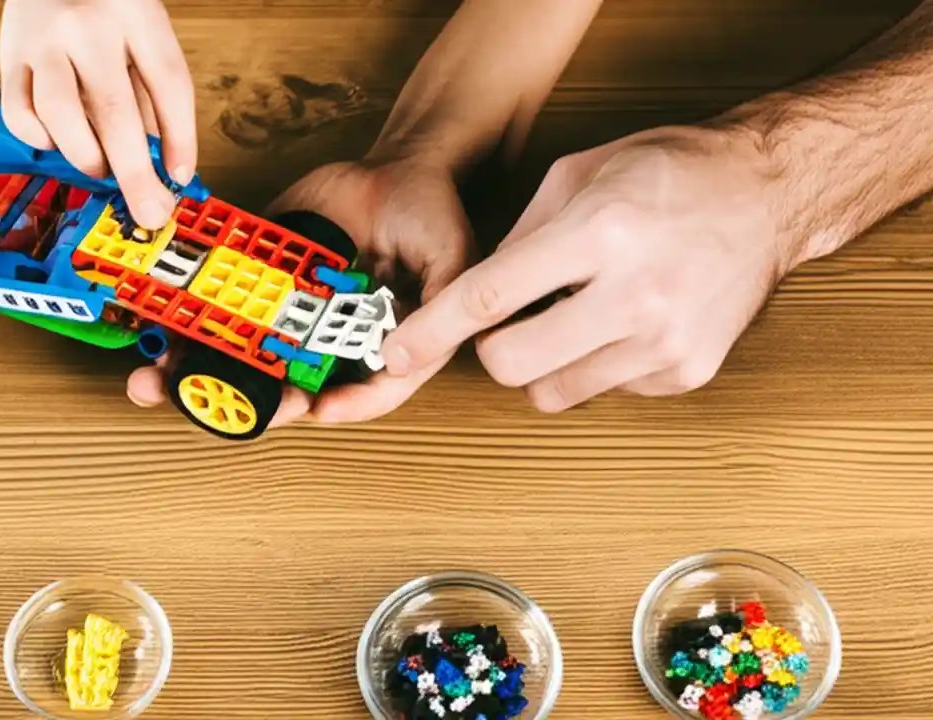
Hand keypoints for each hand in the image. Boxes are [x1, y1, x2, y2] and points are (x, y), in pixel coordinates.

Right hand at [0, 0, 194, 228]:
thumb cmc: (103, 5)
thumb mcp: (141, 28)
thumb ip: (151, 89)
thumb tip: (165, 164)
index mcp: (136, 12)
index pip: (169, 84)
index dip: (180, 139)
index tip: (180, 178)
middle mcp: (88, 25)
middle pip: (115, 111)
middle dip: (136, 174)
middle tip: (150, 210)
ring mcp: (43, 40)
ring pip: (60, 117)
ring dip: (86, 157)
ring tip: (100, 167)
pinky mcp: (8, 56)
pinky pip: (20, 114)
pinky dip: (42, 140)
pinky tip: (59, 139)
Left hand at [124, 157, 476, 424]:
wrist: (396, 162)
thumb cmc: (431, 215)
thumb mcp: (451, 262)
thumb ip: (438, 311)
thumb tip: (398, 362)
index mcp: (373, 349)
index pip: (351, 395)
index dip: (326, 407)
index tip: (302, 407)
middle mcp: (326, 342)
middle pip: (279, 387)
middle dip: (236, 402)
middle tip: (200, 401)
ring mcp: (290, 312)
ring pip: (238, 356)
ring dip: (192, 372)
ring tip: (150, 380)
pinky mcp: (262, 279)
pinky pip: (222, 304)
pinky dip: (186, 317)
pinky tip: (152, 326)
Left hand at [383, 124, 786, 411]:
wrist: (770, 195)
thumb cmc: (672, 173)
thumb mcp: (581, 175)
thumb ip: (520, 237)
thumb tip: (471, 297)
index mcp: (601, 233)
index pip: (492, 297)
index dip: (433, 330)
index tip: (396, 354)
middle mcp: (635, 295)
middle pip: (514, 364)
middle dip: (492, 350)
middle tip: (509, 323)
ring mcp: (666, 342)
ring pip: (554, 392)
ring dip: (543, 362)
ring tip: (577, 314)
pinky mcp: (686, 372)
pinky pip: (603, 391)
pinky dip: (595, 364)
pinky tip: (623, 322)